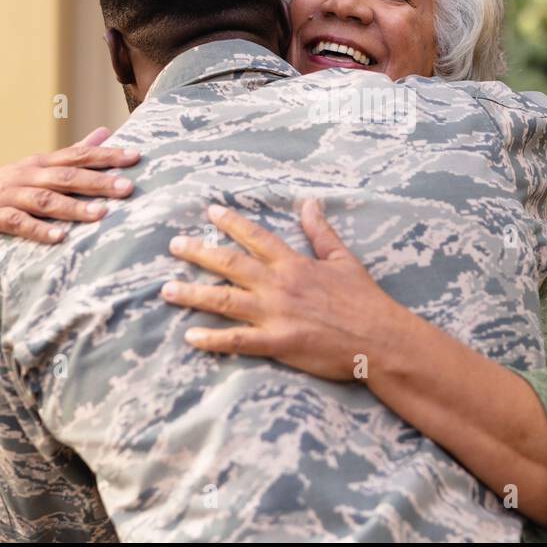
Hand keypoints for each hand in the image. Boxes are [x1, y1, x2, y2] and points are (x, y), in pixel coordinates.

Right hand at [0, 127, 139, 250]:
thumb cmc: (11, 188)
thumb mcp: (41, 169)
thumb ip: (74, 153)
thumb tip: (105, 132)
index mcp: (43, 163)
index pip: (79, 155)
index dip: (107, 156)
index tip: (136, 157)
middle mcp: (28, 175)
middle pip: (68, 176)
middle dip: (99, 181)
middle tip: (128, 188)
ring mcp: (9, 194)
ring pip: (45, 199)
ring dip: (74, 207)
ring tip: (101, 215)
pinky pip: (18, 223)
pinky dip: (38, 230)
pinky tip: (59, 238)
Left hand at [162, 201, 417, 382]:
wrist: (380, 339)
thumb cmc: (365, 300)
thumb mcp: (344, 259)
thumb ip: (321, 233)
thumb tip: (310, 203)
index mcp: (294, 263)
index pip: (256, 237)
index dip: (231, 223)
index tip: (210, 212)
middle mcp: (279, 285)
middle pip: (230, 264)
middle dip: (199, 252)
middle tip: (174, 245)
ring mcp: (276, 314)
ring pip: (225, 300)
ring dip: (193, 293)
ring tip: (166, 290)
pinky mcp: (278, 343)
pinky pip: (238, 341)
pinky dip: (213, 340)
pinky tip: (190, 337)